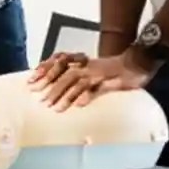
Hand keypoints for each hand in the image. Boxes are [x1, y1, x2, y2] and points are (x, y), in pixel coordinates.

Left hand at [27, 51, 152, 109]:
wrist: (137, 62)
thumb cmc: (112, 68)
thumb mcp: (91, 67)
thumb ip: (76, 74)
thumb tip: (56, 85)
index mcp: (81, 60)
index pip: (57, 61)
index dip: (43, 69)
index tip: (30, 81)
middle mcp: (87, 65)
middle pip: (65, 73)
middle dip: (51, 86)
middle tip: (41, 100)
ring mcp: (99, 73)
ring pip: (78, 82)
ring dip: (65, 94)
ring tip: (56, 107)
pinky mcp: (112, 82)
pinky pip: (97, 89)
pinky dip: (87, 95)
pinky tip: (79, 104)